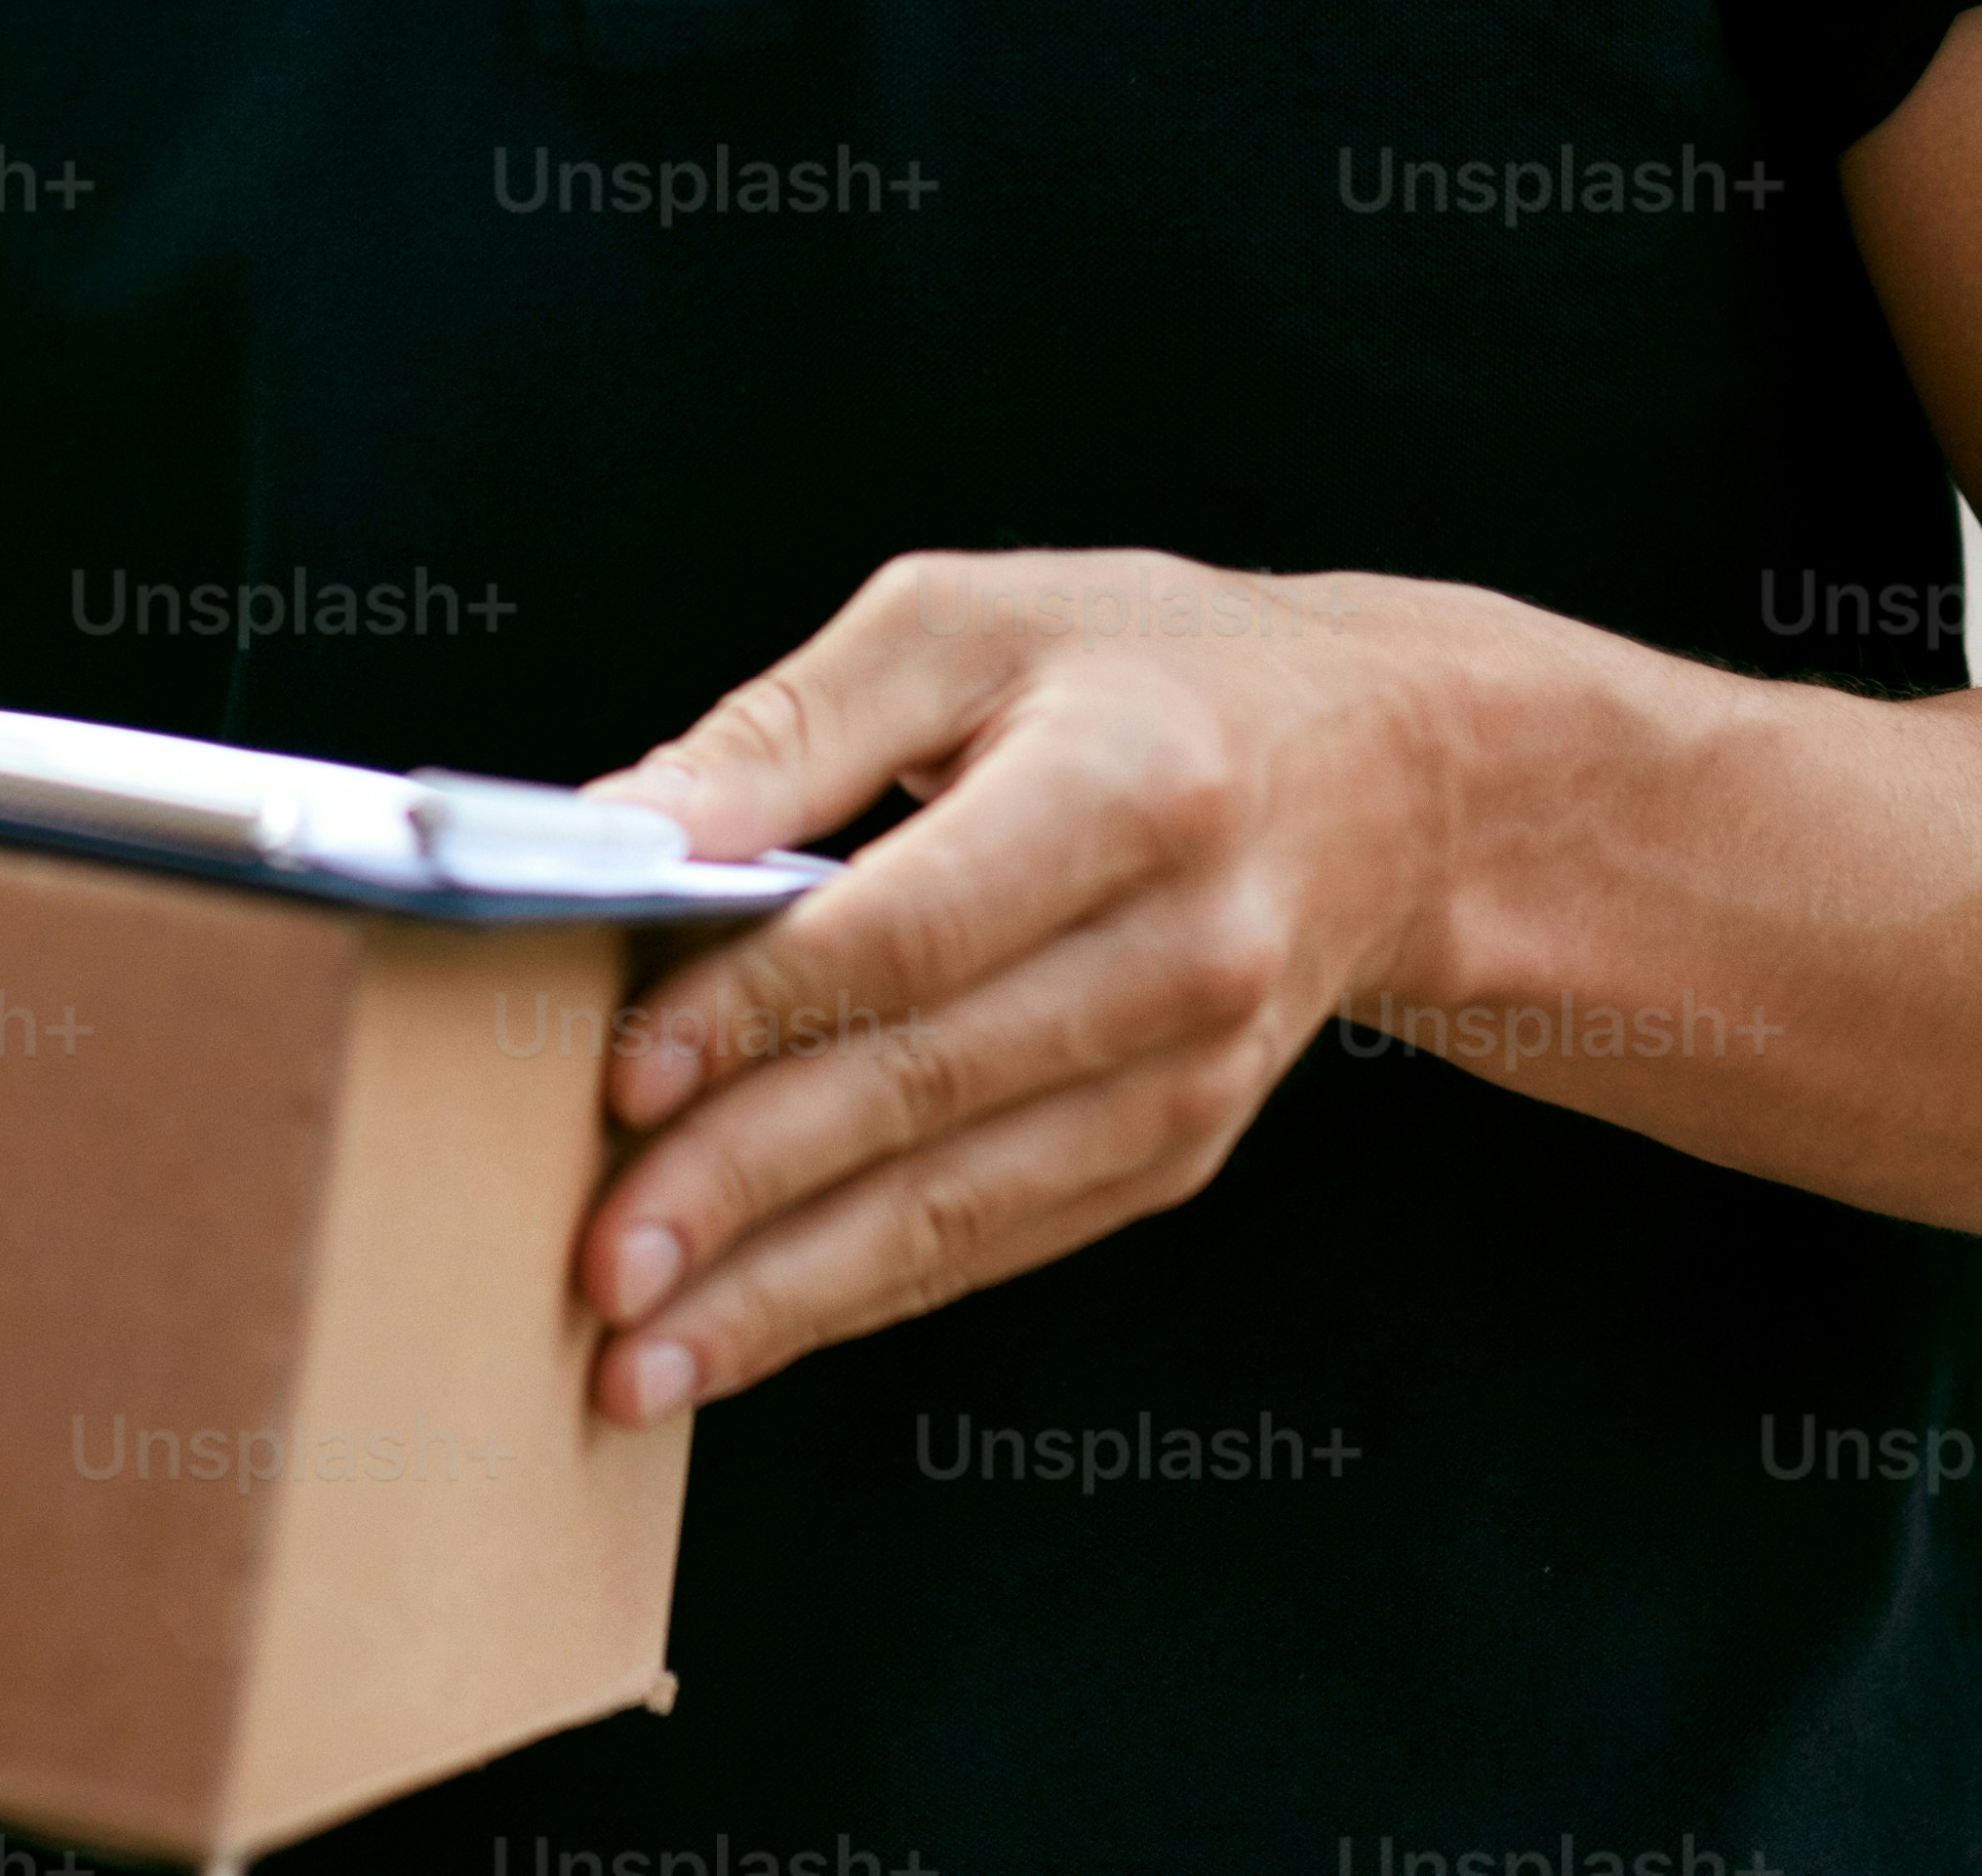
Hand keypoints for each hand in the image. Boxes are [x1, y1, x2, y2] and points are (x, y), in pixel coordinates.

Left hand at [562, 547, 1521, 1424]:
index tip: (622, 1077)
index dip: (761, 1010)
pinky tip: (752, 1329)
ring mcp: (1193, 1075)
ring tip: (641, 1360)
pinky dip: (867, 1294)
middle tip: (599, 1264)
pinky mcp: (1179, 1152)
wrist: (1383, 778)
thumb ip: (790, 726)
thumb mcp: (968, 621)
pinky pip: (1001, 1239)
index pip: (916, 928)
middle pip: (927, 1089)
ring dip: (790, 1292)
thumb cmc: (1142, 670)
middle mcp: (1182, 951)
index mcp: (1130, 786)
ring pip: (962, 1204)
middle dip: (746, 1191)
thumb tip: (621, 825)